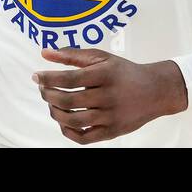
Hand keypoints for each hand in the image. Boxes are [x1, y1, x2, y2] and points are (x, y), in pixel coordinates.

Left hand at [33, 48, 188, 144]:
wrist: (156, 91)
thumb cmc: (123, 72)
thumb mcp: (101, 57)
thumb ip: (72, 55)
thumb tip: (44, 53)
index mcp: (105, 74)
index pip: (69, 79)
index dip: (48, 78)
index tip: (36, 77)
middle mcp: (109, 96)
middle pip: (68, 101)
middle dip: (49, 96)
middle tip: (43, 90)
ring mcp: (111, 116)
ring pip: (73, 121)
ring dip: (55, 113)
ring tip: (52, 105)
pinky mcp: (113, 132)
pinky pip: (84, 138)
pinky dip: (68, 131)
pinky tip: (63, 121)